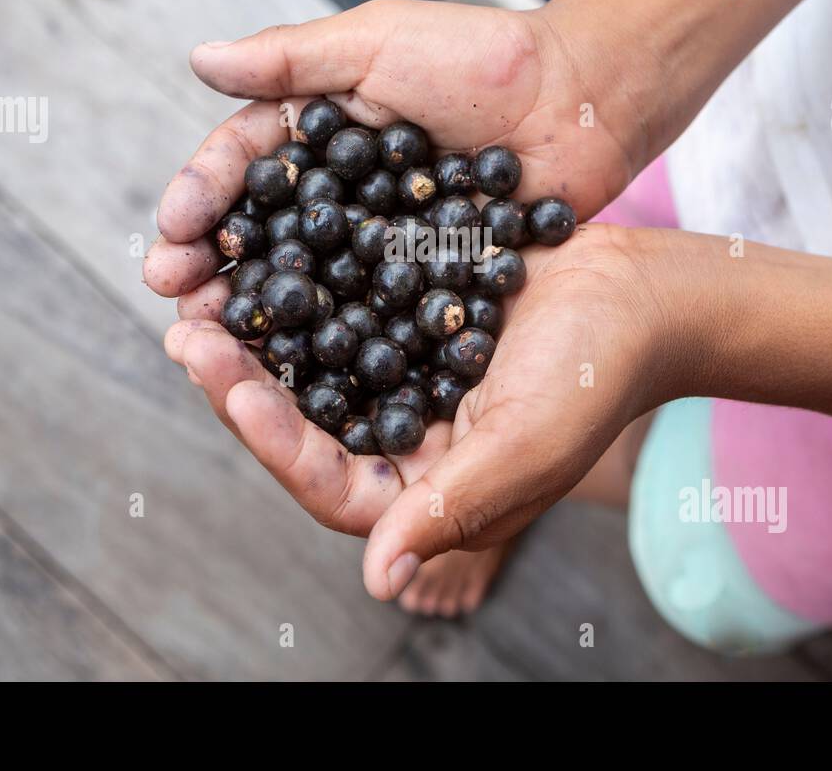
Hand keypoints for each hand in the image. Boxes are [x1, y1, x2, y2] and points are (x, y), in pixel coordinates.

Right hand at [143, 0, 658, 298]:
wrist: (582, 101)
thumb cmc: (484, 59)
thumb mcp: (378, 43)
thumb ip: (292, 58)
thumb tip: (199, 60)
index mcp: (318, 133)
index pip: (243, 165)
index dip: (202, 195)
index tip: (170, 229)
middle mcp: (341, 194)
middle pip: (262, 233)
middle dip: (212, 262)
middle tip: (172, 292)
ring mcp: (380, 243)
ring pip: (306, 281)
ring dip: (256, 309)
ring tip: (211, 335)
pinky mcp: (424, 283)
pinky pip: (371, 314)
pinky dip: (332, 337)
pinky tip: (294, 363)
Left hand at [163, 224, 711, 599]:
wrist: (642, 292)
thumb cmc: (598, 375)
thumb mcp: (528, 445)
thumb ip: (452, 510)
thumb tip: (378, 582)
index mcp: (426, 488)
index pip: (329, 481)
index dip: (272, 441)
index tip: (228, 384)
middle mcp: (402, 439)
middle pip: (303, 424)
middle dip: (242, 383)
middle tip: (189, 334)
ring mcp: (400, 378)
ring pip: (309, 366)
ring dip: (256, 334)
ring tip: (201, 295)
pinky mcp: (404, 320)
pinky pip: (339, 310)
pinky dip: (299, 285)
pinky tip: (260, 249)